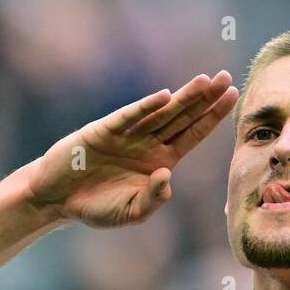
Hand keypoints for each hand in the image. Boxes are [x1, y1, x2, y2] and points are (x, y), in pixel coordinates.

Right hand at [24, 71, 237, 227]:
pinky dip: (145, 107)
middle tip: (227, 77)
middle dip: (205, 98)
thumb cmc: (96, 206)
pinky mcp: (104, 131)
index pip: (192, 134)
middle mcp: (147, 143)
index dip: (212, 117)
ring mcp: (127, 134)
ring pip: (160, 113)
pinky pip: (129, 117)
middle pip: (182, 117)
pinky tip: (164, 97)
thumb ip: (152, 199)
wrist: (57, 199)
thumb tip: (167, 177)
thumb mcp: (130, 213)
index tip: (232, 98)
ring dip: (182, 98)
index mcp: (160, 161)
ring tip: (205, 81)